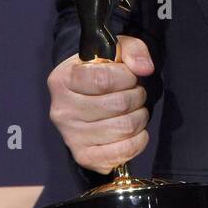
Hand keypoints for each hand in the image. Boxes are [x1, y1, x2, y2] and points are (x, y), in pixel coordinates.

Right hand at [47, 34, 154, 175]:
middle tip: (135, 94)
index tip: (130, 76)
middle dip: (137, 97)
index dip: (127, 77)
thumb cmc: (102, 73)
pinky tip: (135, 131)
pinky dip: (139, 141)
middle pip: (118, 105)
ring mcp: (71, 136)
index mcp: (62, 79)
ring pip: (124, 128)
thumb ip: (132, 50)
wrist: (86, 100)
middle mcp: (61, 110)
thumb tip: (145, 68)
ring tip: (135, 110)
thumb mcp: (115, 51)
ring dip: (140, 117)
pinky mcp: (84, 156)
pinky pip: (123, 152)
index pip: (103, 80)